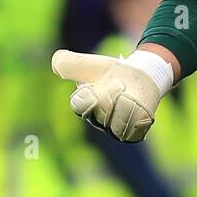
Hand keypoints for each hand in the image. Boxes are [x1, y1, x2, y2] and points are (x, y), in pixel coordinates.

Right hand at [51, 49, 171, 142]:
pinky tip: (140, 106)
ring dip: (127, 105)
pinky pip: (134, 131)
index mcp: (84, 105)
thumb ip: (69, 63)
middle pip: (102, 115)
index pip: (79, 106)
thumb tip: (56, 65)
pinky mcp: (133, 133)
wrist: (141, 75)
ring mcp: (116, 129)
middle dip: (111, 96)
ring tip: (131, 94)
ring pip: (118, 125)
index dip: (86, 98)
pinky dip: (138, 116)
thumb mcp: (90, 63)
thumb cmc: (113, 71)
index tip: (93, 86)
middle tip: (120, 83)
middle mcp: (98, 120)